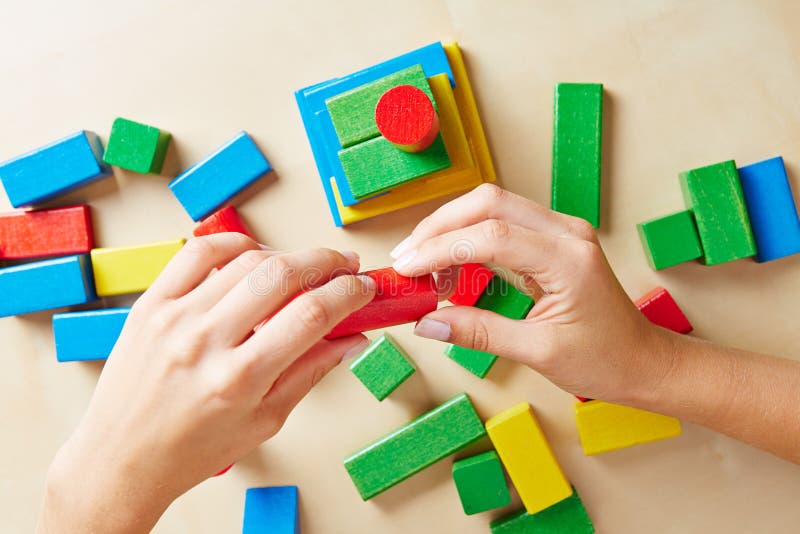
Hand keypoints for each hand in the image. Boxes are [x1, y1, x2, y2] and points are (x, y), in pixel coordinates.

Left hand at [39, 234, 374, 533]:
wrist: (122, 459)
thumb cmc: (192, 449)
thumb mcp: (266, 421)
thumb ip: (311, 372)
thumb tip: (352, 338)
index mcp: (240, 379)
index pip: (312, 314)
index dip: (349, 292)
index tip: (363, 286)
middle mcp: (206, 341)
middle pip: (282, 276)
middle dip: (326, 262)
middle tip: (344, 265)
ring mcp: (174, 317)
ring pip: (245, 261)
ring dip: (285, 256)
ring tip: (301, 268)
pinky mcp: (151, 304)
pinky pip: (196, 253)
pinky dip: (232, 244)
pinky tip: (252, 255)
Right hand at [390, 184, 675, 402]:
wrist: (643, 361)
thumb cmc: (604, 360)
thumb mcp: (537, 352)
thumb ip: (479, 332)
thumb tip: (427, 324)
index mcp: (568, 259)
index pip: (491, 236)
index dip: (442, 248)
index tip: (409, 270)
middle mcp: (566, 232)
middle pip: (489, 202)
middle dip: (440, 226)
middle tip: (407, 260)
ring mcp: (562, 231)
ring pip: (493, 205)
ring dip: (452, 228)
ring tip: (423, 265)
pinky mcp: (553, 240)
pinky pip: (503, 222)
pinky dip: (469, 236)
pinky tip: (450, 264)